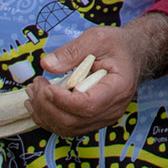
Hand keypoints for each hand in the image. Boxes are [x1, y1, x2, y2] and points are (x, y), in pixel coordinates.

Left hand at [26, 14, 167, 137]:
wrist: (134, 55)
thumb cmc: (118, 45)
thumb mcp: (98, 38)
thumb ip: (72, 51)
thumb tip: (47, 64)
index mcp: (118, 88)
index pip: (87, 106)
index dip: (62, 100)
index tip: (46, 86)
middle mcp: (113, 109)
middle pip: (73, 121)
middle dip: (47, 106)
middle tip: (36, 85)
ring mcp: (103, 118)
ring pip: (67, 128)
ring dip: (44, 113)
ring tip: (34, 91)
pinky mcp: (94, 120)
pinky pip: (67, 127)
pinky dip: (48, 118)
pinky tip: (39, 102)